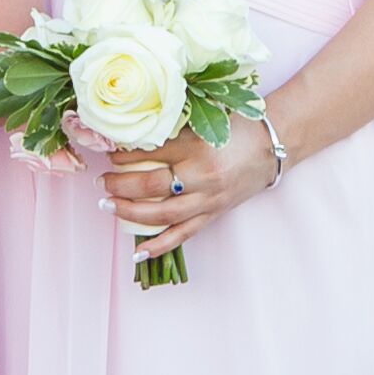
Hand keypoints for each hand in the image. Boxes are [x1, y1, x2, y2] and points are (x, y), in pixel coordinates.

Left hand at [89, 121, 278, 262]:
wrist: (271, 147)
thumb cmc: (235, 129)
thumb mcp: (202, 122)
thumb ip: (170, 131)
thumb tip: (130, 140)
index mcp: (197, 147)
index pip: (151, 153)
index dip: (124, 156)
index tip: (107, 156)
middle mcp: (202, 176)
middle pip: (152, 186)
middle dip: (120, 185)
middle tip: (102, 183)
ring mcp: (209, 199)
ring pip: (163, 213)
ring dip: (131, 212)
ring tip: (108, 206)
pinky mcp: (214, 214)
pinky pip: (184, 234)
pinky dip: (160, 245)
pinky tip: (138, 252)